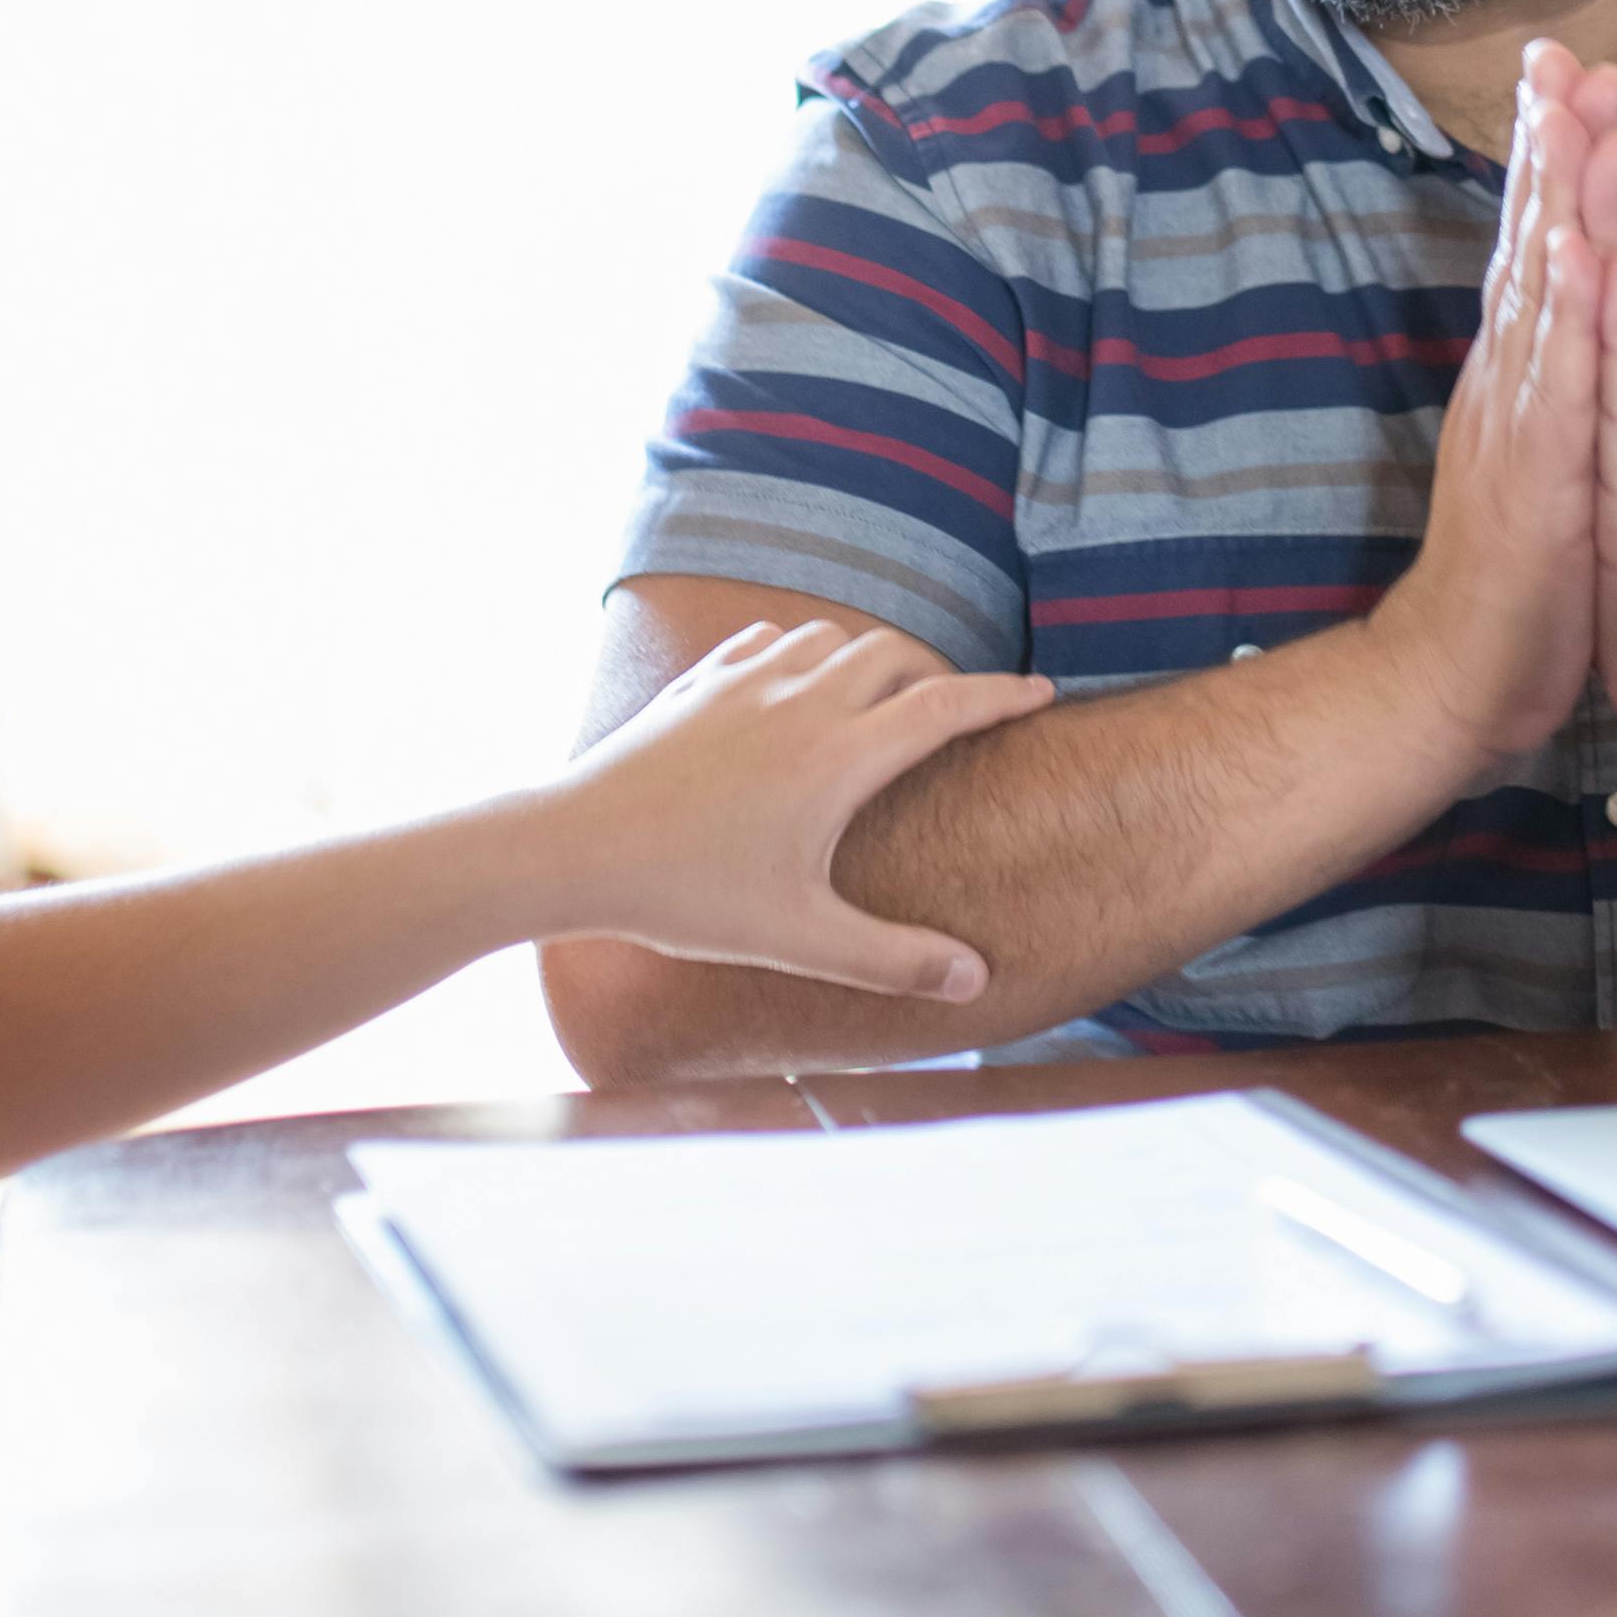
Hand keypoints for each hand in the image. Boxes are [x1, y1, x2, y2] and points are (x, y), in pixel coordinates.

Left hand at [548, 617, 1055, 1001]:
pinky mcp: (698, 682)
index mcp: (840, 756)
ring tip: (880, 697)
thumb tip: (976, 980)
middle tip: (956, 710)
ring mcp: (744, 682)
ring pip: (831, 637)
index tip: (1042, 695)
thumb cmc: (686, 896)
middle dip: (938, 673)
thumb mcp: (799, 939)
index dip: (1004, 697)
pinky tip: (794, 684)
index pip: (947, 705)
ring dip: (868, 656)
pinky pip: (768, 638)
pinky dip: (801, 650)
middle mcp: (801, 700)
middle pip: (895, 653)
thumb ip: (892, 959)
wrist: (574, 848)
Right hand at [1354, 39, 1608, 767]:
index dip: (1545, 159)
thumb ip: (1535, 383)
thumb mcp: (1528, 457)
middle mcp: (1510, 383)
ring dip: (1562, 202)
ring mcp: (1520, 423)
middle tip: (1563, 55)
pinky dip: (1574, 316)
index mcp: (1516, 376)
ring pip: (1541, 294)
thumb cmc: (1505, 578)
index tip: (1562, 74)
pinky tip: (1585, 256)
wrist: (1454, 677)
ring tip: (1581, 119)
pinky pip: (1561, 385)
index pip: (1529, 248)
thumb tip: (1544, 319)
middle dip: (1549, 146)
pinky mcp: (1540, 476)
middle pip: (1527, 245)